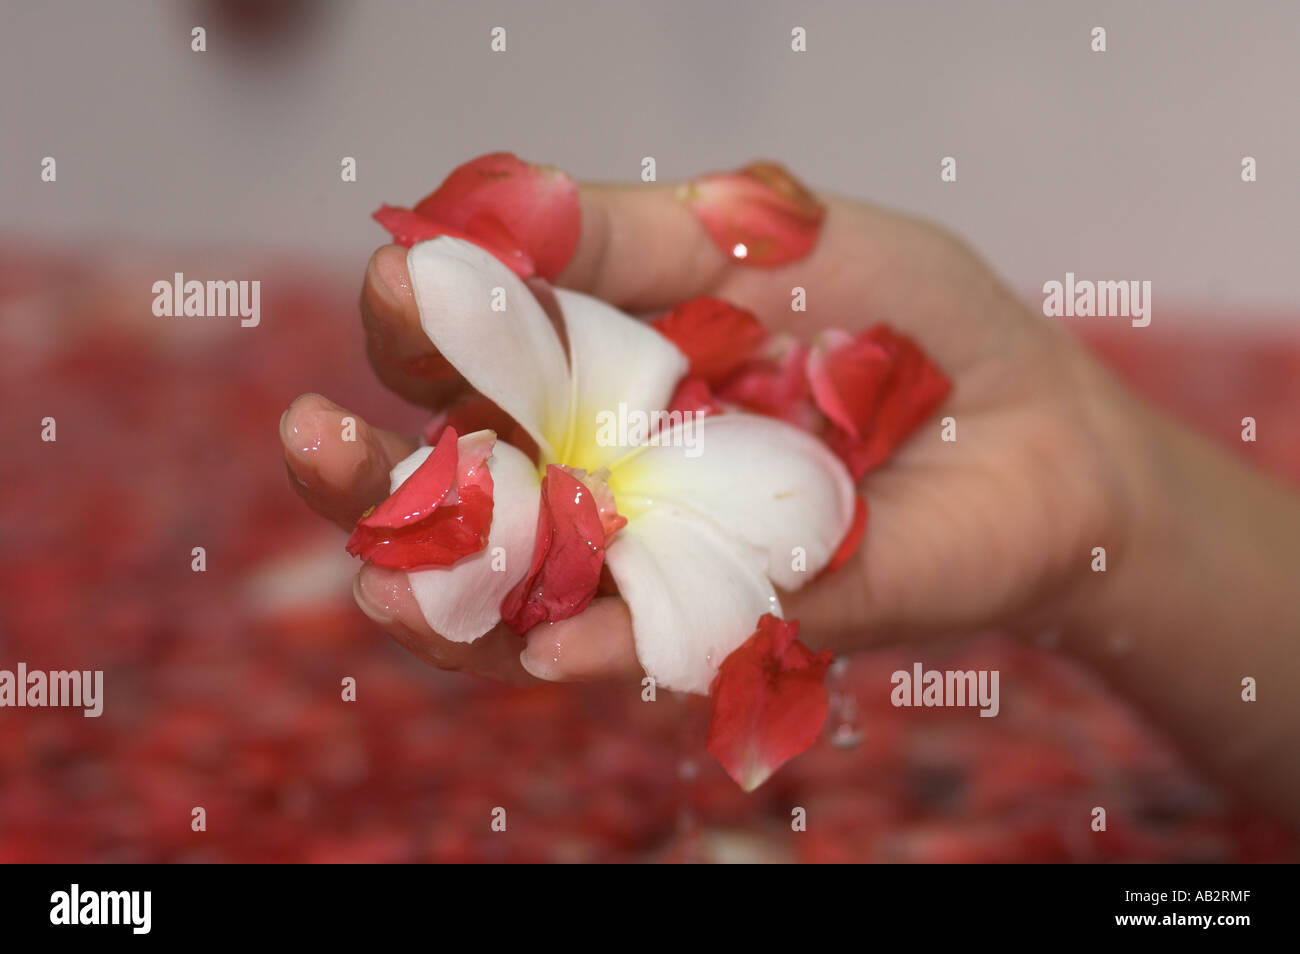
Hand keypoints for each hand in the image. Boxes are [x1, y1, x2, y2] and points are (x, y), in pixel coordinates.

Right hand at [280, 178, 1135, 680]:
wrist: (1033, 427)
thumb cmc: (898, 314)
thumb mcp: (762, 237)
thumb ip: (630, 235)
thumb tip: (488, 218)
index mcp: (590, 364)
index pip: (467, 358)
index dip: (421, 327)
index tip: (401, 286)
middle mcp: (597, 468)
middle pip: (453, 487)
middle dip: (371, 474)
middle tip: (310, 445)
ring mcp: (650, 554)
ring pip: (515, 590)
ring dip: (442, 592)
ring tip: (382, 584)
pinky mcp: (725, 623)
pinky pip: (642, 645)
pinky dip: (593, 651)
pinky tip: (544, 648)